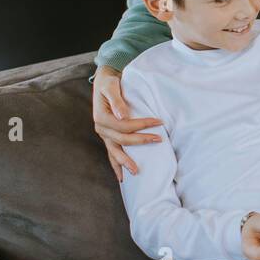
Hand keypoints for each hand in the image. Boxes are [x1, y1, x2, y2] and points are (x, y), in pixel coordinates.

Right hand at [92, 65, 162, 180]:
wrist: (103, 82)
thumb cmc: (109, 83)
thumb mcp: (111, 87)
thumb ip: (117, 101)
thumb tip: (123, 115)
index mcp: (101, 117)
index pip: (124, 125)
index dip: (142, 125)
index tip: (159, 122)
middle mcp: (101, 128)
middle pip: (122, 140)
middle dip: (141, 141)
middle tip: (159, 140)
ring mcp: (103, 134)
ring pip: (114, 152)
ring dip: (125, 163)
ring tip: (136, 173)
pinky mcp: (107, 137)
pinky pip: (111, 153)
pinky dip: (116, 164)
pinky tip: (122, 177)